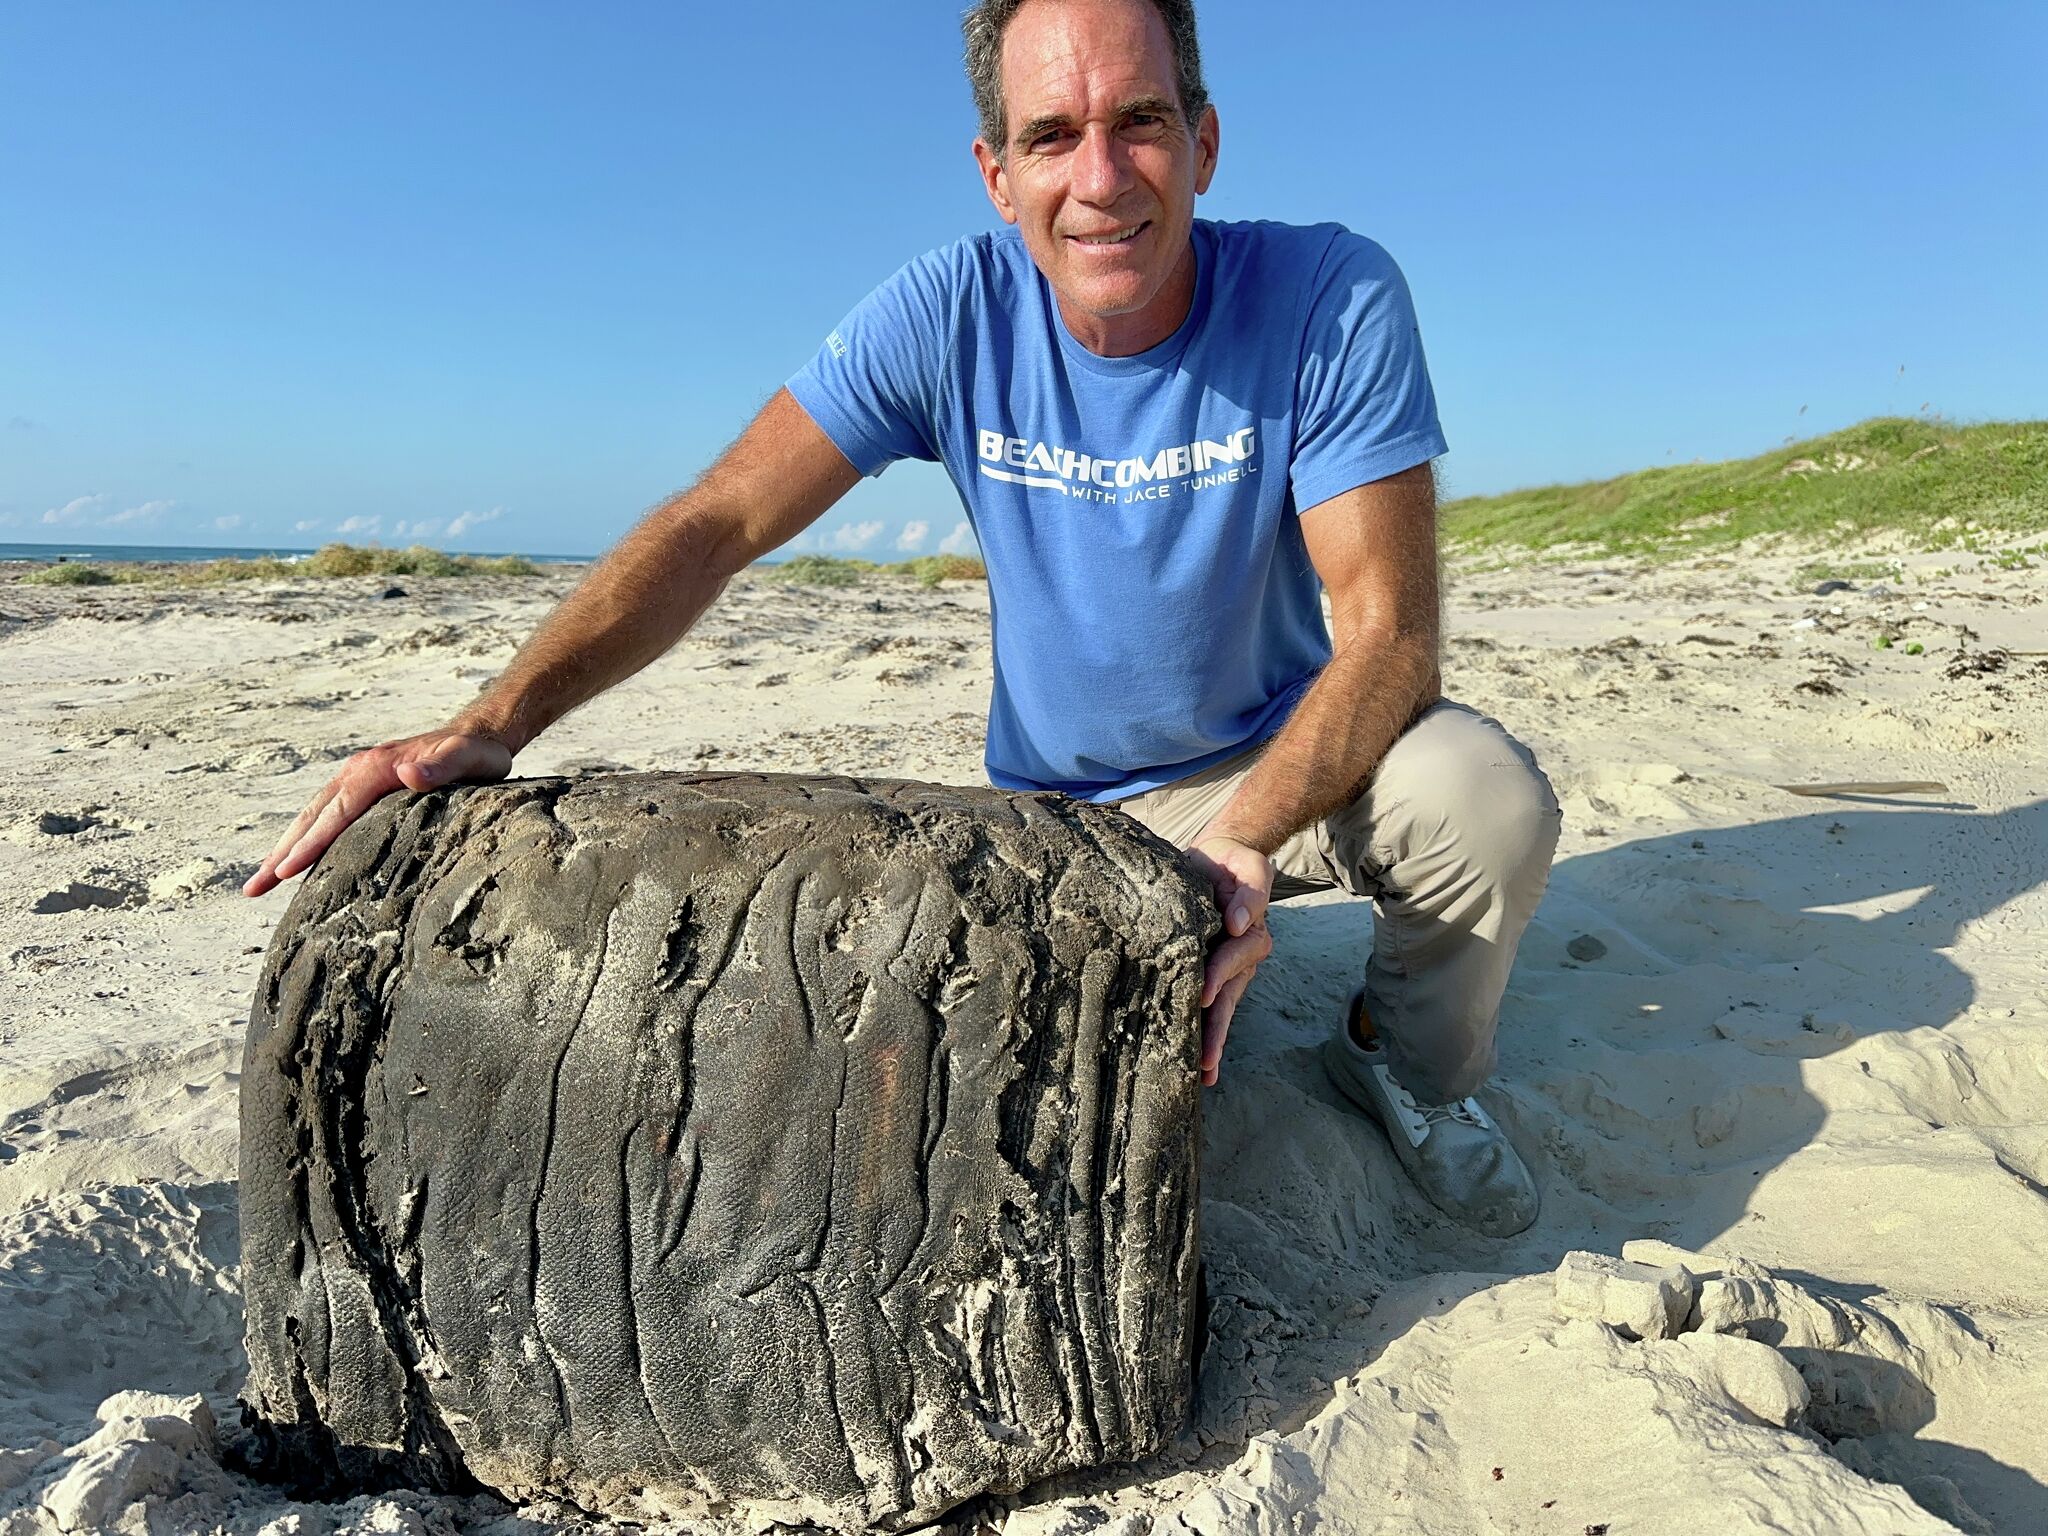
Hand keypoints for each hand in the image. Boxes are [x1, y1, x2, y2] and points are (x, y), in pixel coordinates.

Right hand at [242, 728, 514, 896]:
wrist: (478, 733)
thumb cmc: (478, 752)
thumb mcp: (469, 757)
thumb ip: (443, 765)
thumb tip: (408, 774)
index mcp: (376, 769)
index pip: (336, 813)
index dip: (310, 844)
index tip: (284, 871)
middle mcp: (358, 771)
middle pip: (312, 817)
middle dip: (281, 854)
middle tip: (253, 889)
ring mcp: (357, 777)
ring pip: (312, 816)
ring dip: (285, 848)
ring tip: (260, 881)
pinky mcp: (362, 786)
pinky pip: (326, 814)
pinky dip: (305, 837)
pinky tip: (298, 860)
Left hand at [1183, 834, 1275, 1088]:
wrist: (1218, 856)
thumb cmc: (1234, 862)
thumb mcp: (1250, 866)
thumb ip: (1250, 892)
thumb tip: (1237, 923)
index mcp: (1248, 934)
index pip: (1234, 958)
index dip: (1220, 974)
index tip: (1204, 994)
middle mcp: (1238, 958)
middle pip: (1228, 998)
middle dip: (1217, 1031)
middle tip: (1205, 1062)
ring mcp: (1222, 968)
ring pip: (1218, 1008)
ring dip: (1209, 1040)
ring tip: (1201, 1074)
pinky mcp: (1202, 969)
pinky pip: (1201, 1002)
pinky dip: (1196, 1029)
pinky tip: (1187, 1058)